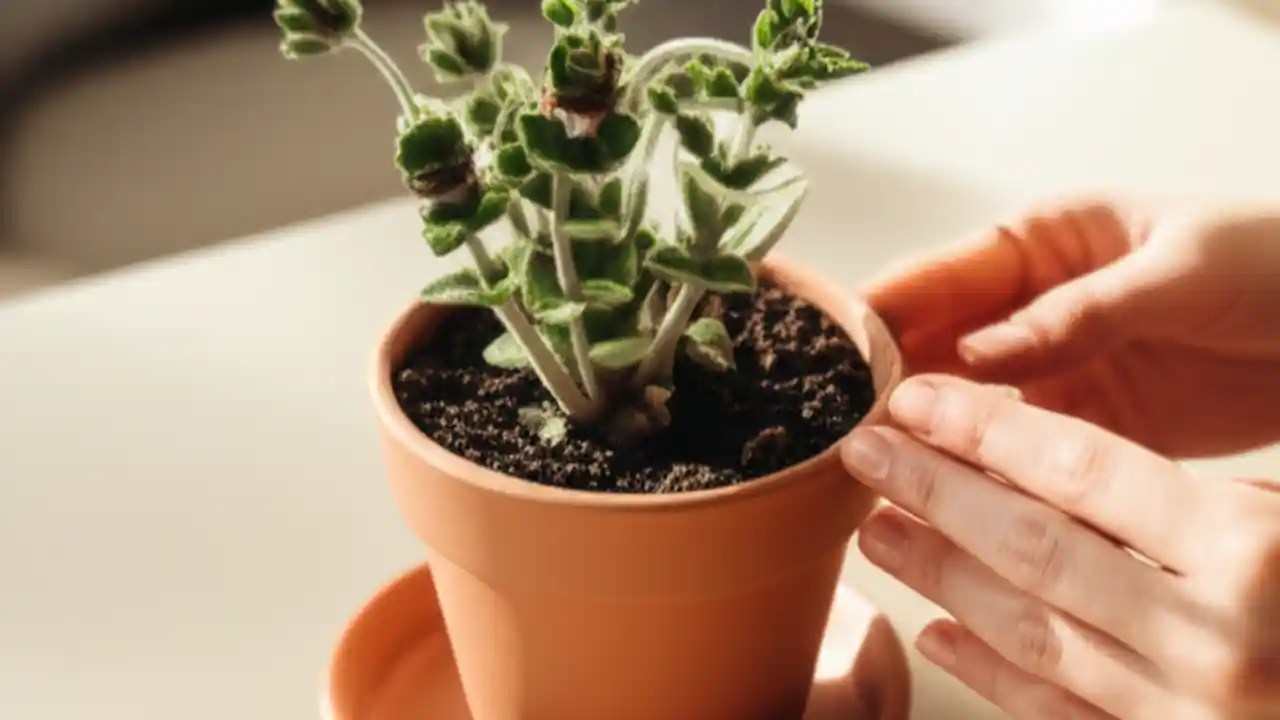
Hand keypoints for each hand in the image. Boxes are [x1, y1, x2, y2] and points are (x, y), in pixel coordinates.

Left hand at [842, 376, 1279, 718]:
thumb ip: (1215, 496)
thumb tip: (1047, 457)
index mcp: (1259, 551)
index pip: (1082, 470)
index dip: (984, 427)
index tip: (914, 396)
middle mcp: (1216, 636)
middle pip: (1032, 543)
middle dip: (934, 490)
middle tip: (862, 450)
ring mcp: (1191, 714)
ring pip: (1029, 628)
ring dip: (939, 576)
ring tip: (876, 529)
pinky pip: (1059, 714)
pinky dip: (992, 673)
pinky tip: (937, 634)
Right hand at [865, 201, 1279, 456]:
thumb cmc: (1274, 263)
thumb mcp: (1178, 272)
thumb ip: (1080, 311)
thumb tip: (976, 355)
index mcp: (1041, 243)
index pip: (939, 277)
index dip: (878, 312)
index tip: (824, 354)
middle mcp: (1030, 309)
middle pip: (934, 348)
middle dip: (882, 386)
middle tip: (831, 429)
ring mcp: (1054, 373)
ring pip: (965, 408)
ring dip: (921, 437)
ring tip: (867, 472)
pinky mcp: (1089, 433)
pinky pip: (1020, 457)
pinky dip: (982, 478)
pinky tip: (943, 502)